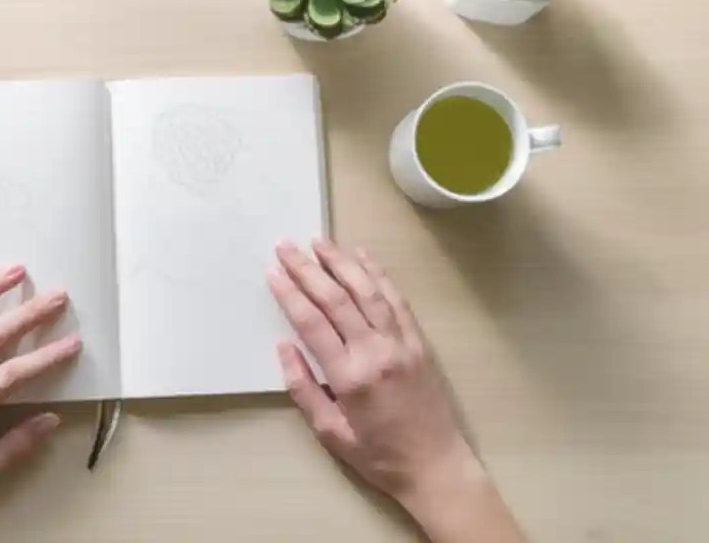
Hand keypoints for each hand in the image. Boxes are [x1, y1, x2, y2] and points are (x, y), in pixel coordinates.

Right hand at [268, 240, 524, 542]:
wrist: (436, 466)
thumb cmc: (378, 456)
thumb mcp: (330, 433)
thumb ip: (303, 389)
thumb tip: (284, 348)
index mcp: (350, 377)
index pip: (313, 323)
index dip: (290, 293)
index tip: (273, 271)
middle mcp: (376, 352)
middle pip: (337, 299)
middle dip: (308, 269)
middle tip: (286, 246)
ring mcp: (401, 343)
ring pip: (368, 290)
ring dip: (342, 262)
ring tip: (319, 242)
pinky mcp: (419, 342)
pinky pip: (396, 300)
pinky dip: (378, 274)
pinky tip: (363, 257)